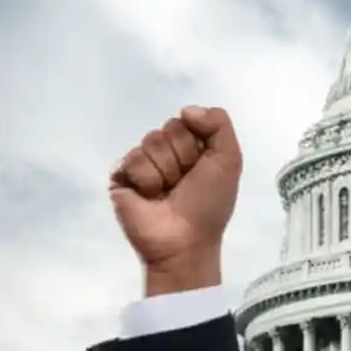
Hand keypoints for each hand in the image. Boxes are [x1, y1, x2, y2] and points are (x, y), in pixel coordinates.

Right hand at [108, 106, 242, 296]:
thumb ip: (219, 124)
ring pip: (151, 141)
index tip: (203, 166)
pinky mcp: (121, 176)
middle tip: (184, 183)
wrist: (185, 240)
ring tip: (167, 192)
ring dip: (166, 170)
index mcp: (192, 147)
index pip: (189, 119)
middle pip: (170, 127)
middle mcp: (167, 152)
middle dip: (182, 156)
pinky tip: (150, 197)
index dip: (199, 142)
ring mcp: (143, 163)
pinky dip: (147, 180)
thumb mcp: (229, 160)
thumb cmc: (209, 203)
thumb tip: (186, 110)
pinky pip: (132, 159)